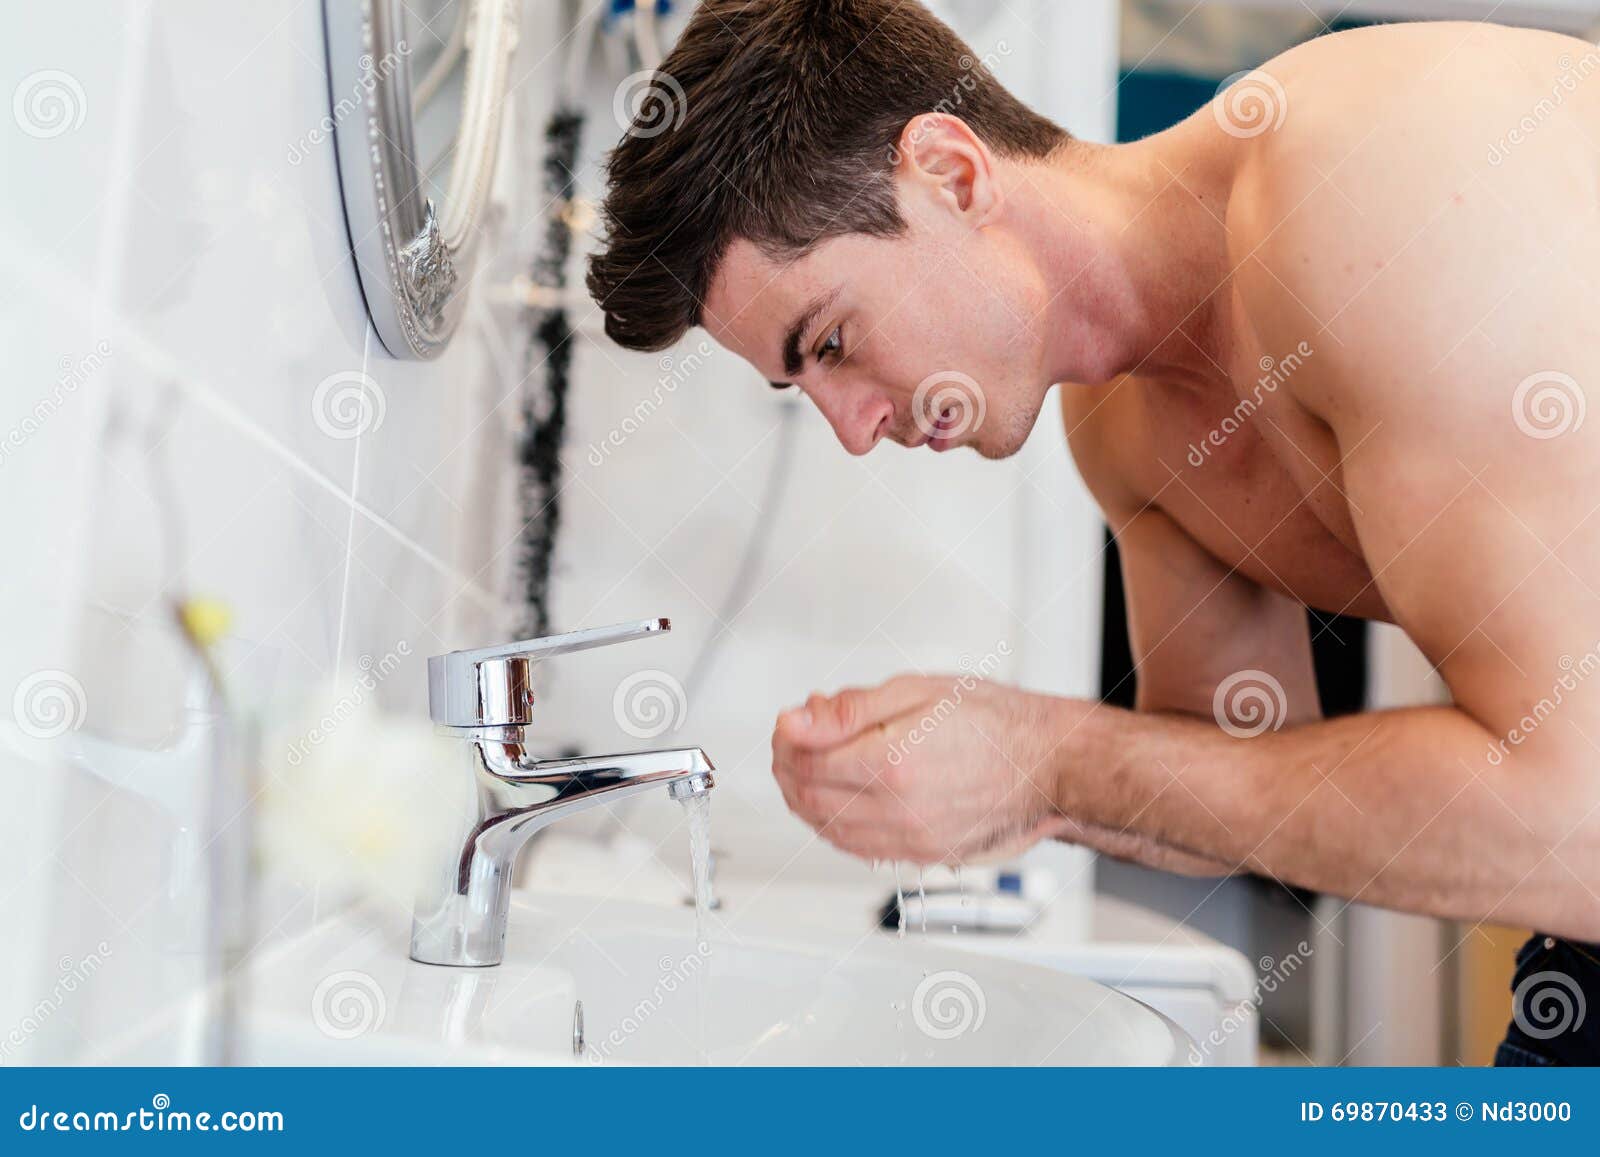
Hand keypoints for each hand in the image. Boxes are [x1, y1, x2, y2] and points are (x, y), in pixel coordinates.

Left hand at [770, 674, 1076, 863]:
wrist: (1047, 764)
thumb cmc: (995, 722)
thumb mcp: (918, 691)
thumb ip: (849, 710)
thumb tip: (796, 720)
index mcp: (894, 763)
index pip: (806, 760)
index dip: (787, 738)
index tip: (792, 720)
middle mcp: (900, 810)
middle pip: (809, 798)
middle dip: (788, 766)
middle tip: (795, 740)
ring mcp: (911, 840)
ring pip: (827, 829)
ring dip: (806, 797)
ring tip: (814, 764)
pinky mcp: (923, 856)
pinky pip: (857, 847)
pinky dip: (833, 824)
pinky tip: (838, 798)